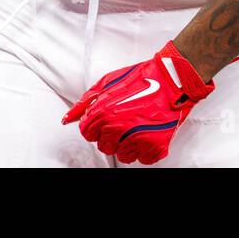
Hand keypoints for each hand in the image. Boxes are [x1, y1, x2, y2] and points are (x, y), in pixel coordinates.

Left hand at [61, 41, 213, 164]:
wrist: (171, 79)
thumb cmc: (140, 78)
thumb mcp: (106, 83)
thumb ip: (84, 104)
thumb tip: (67, 119)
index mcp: (103, 114)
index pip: (87, 133)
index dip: (95, 126)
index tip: (103, 121)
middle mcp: (118, 129)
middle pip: (104, 146)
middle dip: (110, 136)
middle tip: (122, 122)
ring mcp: (137, 140)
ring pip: (122, 156)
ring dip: (126, 144)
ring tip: (135, 127)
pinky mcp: (155, 146)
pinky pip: (143, 159)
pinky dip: (144, 150)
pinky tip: (147, 134)